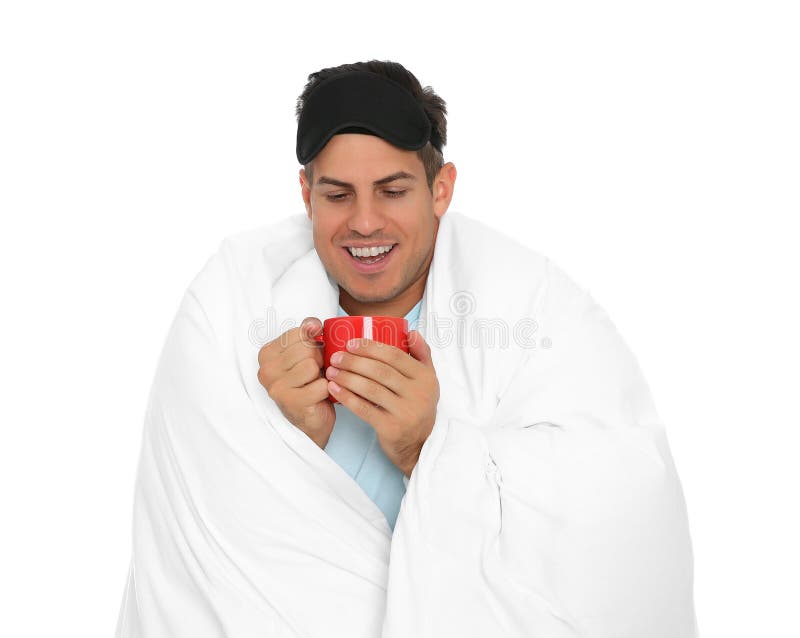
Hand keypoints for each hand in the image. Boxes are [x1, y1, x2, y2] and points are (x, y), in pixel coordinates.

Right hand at [257, 317, 334, 448]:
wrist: (311, 420)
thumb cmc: (309, 384)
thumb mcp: (305, 354)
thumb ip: (307, 333)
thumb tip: (313, 324)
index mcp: (267, 353)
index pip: (299, 332)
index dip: (313, 344)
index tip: (310, 357)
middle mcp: (266, 370)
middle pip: (307, 348)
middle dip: (319, 360)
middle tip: (315, 374)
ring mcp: (276, 387)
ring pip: (312, 365)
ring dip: (322, 375)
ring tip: (316, 383)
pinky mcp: (291, 402)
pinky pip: (321, 385)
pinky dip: (327, 390)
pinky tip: (319, 396)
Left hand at [324, 330, 439, 477]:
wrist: (419, 445)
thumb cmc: (418, 407)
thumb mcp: (428, 380)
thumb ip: (421, 355)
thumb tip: (411, 331)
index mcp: (426, 377)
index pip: (395, 355)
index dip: (370, 347)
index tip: (350, 343)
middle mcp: (419, 394)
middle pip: (380, 371)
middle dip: (354, 361)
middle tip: (335, 356)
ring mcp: (406, 412)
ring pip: (370, 389)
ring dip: (347, 378)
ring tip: (331, 371)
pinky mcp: (392, 428)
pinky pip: (365, 409)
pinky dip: (347, 398)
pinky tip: (334, 390)